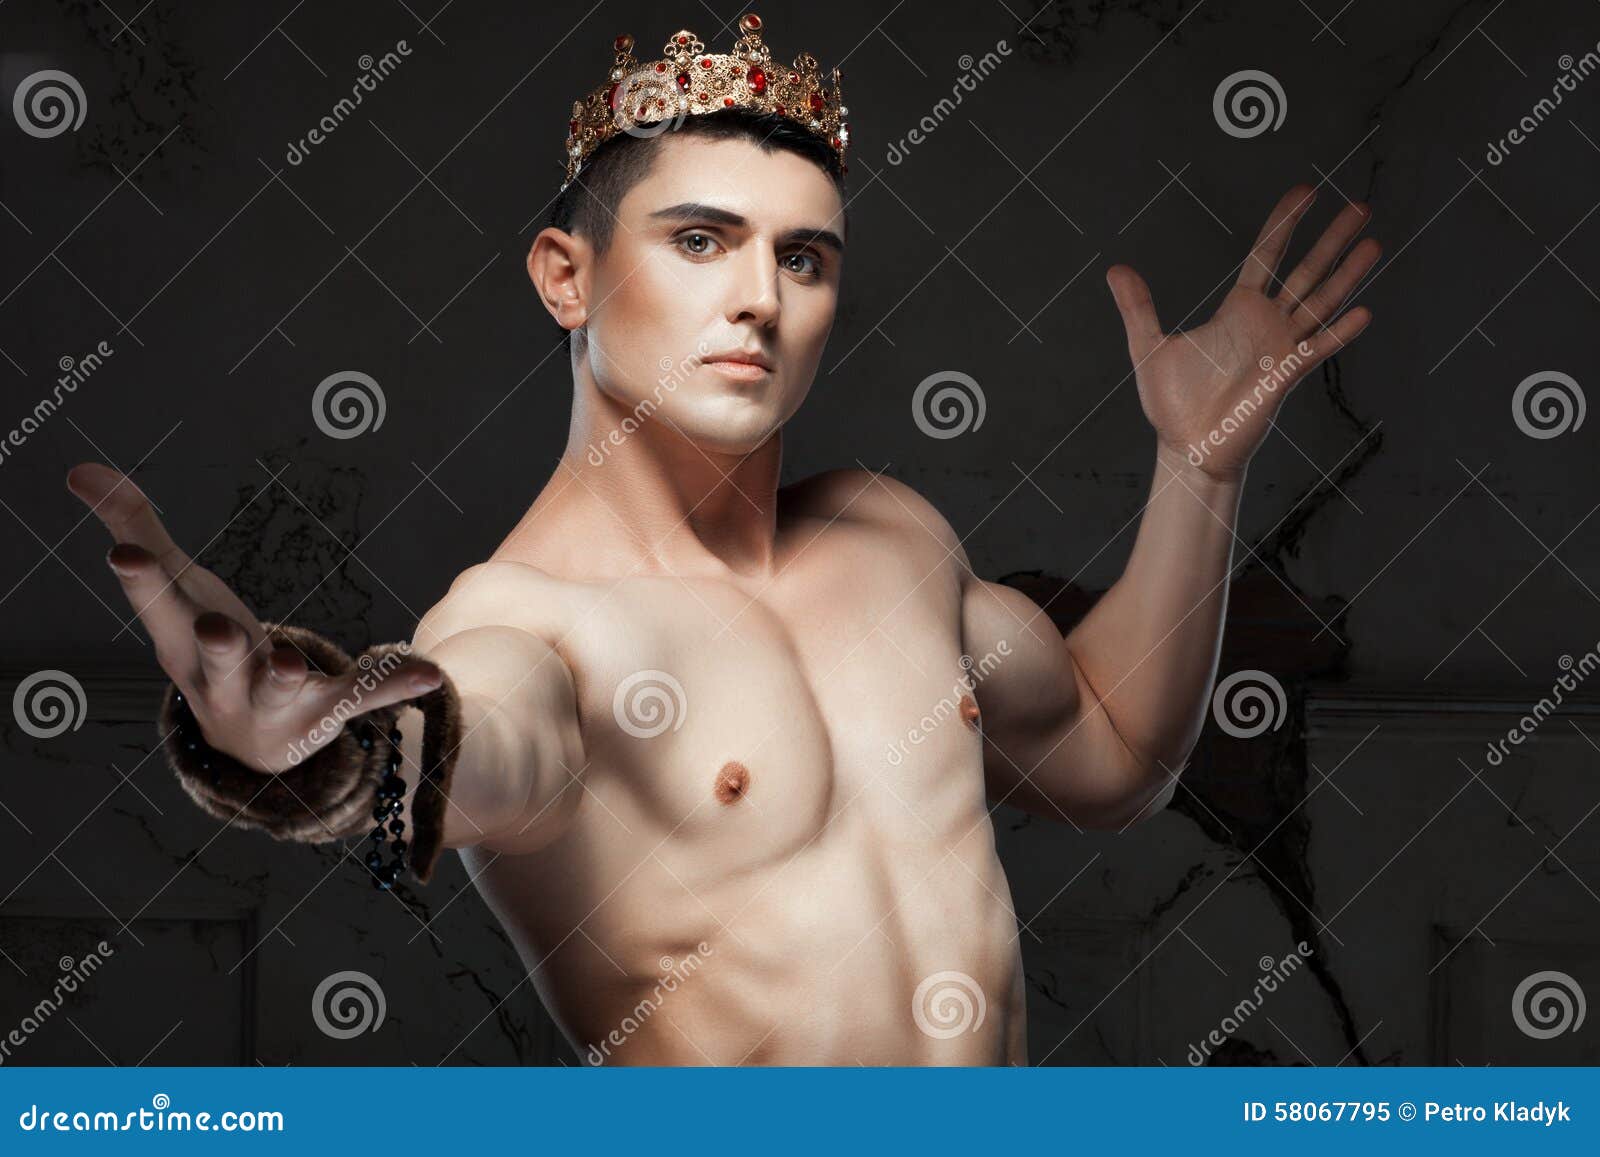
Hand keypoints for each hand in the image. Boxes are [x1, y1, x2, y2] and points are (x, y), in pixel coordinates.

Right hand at [66, 462, 441, 773]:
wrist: (250, 747)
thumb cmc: (206, 650)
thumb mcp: (177, 592)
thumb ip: (135, 525)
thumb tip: (78, 466)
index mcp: (182, 646)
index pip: (159, 609)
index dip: (143, 582)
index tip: (124, 552)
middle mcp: (223, 681)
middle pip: (214, 661)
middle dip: (214, 646)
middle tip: (216, 626)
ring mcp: (275, 701)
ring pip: (279, 688)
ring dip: (282, 673)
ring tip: (288, 657)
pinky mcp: (327, 710)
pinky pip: (363, 696)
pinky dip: (396, 685)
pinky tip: (432, 673)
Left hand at [1106, 184, 1379, 481]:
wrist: (1187, 448)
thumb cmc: (1173, 405)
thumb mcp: (1148, 347)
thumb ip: (1138, 307)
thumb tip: (1115, 270)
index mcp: (1237, 311)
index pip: (1266, 256)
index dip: (1284, 224)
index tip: (1304, 192)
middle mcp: (1265, 324)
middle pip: (1306, 271)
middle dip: (1332, 239)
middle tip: (1359, 205)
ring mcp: (1280, 349)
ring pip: (1321, 302)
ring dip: (1347, 274)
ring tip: (1372, 243)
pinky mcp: (1285, 377)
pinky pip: (1317, 350)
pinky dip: (1339, 333)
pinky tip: (1363, 312)